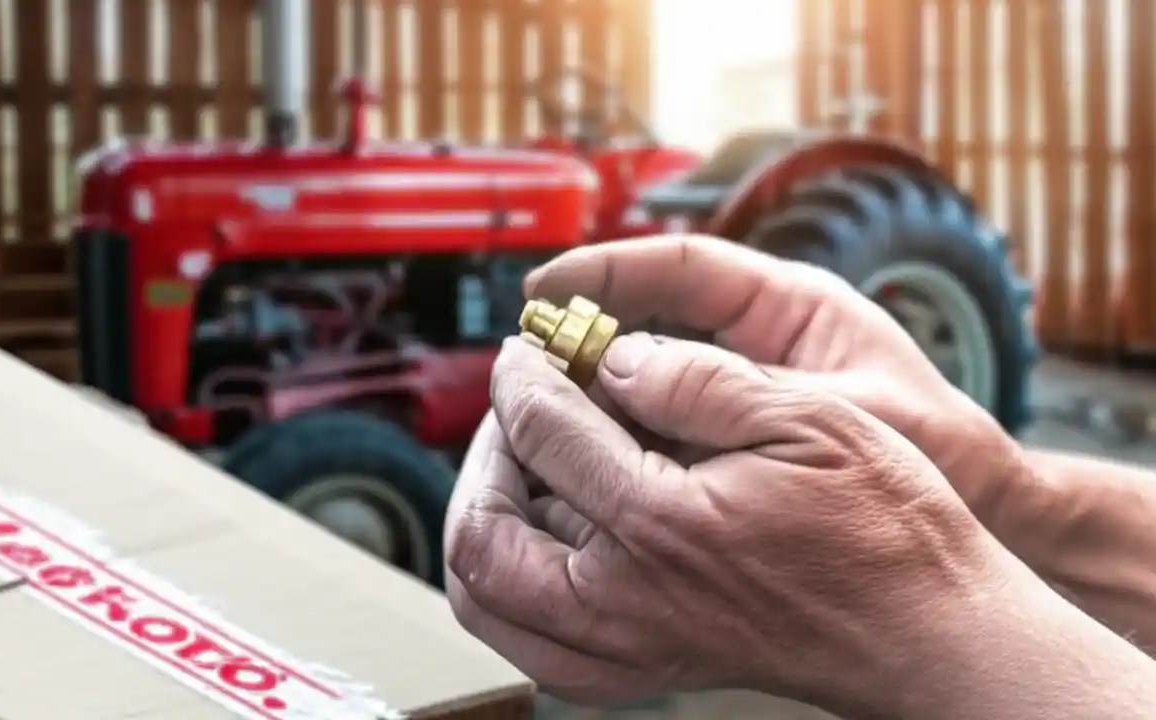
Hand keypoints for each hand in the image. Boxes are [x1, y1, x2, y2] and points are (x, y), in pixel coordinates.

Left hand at [445, 336, 1033, 714]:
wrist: (925, 634)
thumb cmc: (882, 530)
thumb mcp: (807, 419)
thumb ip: (697, 379)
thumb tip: (615, 359)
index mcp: (660, 525)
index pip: (542, 430)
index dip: (524, 375)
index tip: (530, 350)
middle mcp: (624, 600)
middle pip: (481, 533)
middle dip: (481, 456)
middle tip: (516, 411)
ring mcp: (627, 646)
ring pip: (489, 597)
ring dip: (483, 519)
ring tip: (519, 466)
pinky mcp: (640, 668)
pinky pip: (527, 638)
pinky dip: (508, 580)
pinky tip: (544, 533)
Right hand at [523, 235, 1027, 536]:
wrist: (975, 510)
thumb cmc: (934, 447)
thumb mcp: (839, 412)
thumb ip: (743, 391)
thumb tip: (632, 370)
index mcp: (791, 303)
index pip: (681, 265)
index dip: (604, 269)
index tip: (543, 290)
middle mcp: (760, 337)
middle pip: (652, 316)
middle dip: (588, 331)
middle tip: (529, 355)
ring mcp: (746, 386)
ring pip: (652, 372)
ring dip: (600, 387)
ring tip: (546, 410)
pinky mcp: (740, 436)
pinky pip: (668, 422)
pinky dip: (628, 434)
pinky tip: (593, 459)